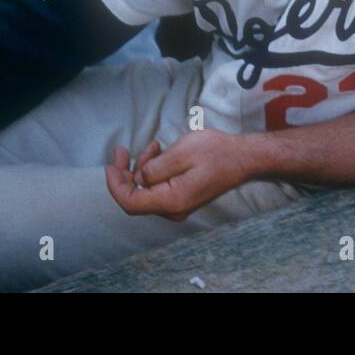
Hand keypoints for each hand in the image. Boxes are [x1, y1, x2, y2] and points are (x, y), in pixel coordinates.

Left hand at [106, 129, 251, 220]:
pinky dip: (154, 170)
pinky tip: (161, 153)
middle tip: (124, 149)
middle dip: (127, 171)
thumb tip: (139, 177)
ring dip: (143, 167)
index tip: (110, 164)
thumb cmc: (217, 152)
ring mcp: (178, 206)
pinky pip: (159, 188)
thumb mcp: (181, 152)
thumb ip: (154, 167)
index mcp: (171, 200)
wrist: (244, 159)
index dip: (114, 184)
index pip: (130, 202)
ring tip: (154, 145)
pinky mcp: (183, 198)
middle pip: (136, 196)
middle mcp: (173, 209)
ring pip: (147, 189)